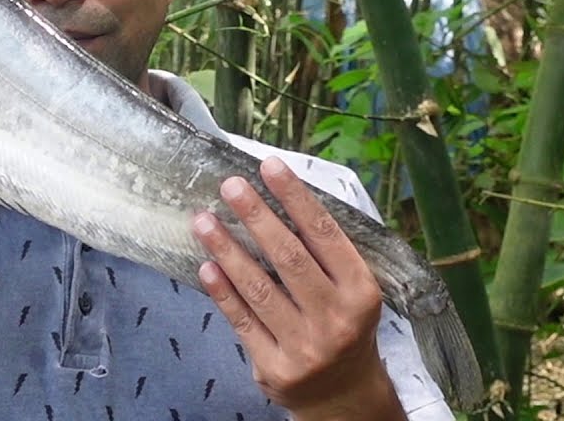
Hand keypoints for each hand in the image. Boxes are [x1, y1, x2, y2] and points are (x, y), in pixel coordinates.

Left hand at [192, 156, 401, 419]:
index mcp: (361, 292)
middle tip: (229, 186)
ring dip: (227, 249)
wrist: (344, 396)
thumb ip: (326, 253)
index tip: (269, 166)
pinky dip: (222, 292)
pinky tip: (206, 266)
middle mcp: (336, 319)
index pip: (324, 234)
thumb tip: (281, 196)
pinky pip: (242, 320)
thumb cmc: (344, 326)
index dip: (295, 197)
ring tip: (202, 220)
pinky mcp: (274, 367)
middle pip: (288, 258)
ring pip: (258, 289)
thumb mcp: (353, 291)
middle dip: (256, 217)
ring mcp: (304, 346)